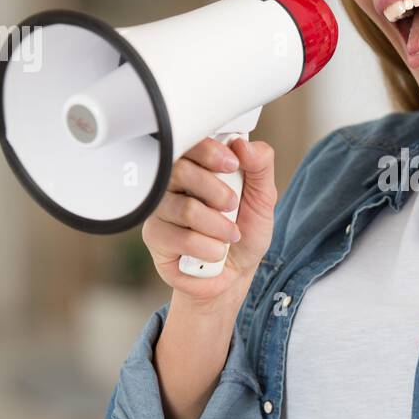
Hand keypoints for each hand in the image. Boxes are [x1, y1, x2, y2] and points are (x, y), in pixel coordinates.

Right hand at [141, 135, 277, 305]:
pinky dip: (208, 248)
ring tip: (231, 235)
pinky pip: (180, 238)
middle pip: (179, 171)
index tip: (231, 164)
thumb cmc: (244, 232)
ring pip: (185, 208)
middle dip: (216, 190)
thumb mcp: (263, 197)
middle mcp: (173, 184)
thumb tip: (243, 144)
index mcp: (197, 166)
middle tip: (233, 205)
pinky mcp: (155, 237)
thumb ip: (260, 166)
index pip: (189, 143)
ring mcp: (161, 210)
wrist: (235, 275)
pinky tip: (215, 252)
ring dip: (218, 225)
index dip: (208, 150)